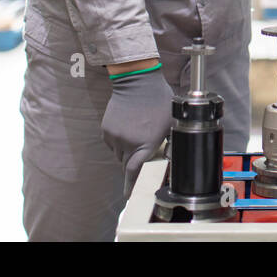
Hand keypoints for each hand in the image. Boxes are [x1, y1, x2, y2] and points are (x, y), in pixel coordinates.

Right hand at [101, 65, 173, 200]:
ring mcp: (115, 136)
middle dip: (133, 166)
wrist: (137, 80)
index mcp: (145, 143)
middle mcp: (127, 142)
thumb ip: (168, 141)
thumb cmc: (158, 99)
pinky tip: (128, 128)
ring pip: (119, 155)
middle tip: (141, 158)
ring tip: (137, 135)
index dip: (132, 186)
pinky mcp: (106, 129)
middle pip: (127, 165)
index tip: (130, 195)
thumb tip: (170, 157)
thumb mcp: (170, 122)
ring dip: (127, 152)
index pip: (134, 172)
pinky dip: (119, 142)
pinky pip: (112, 144)